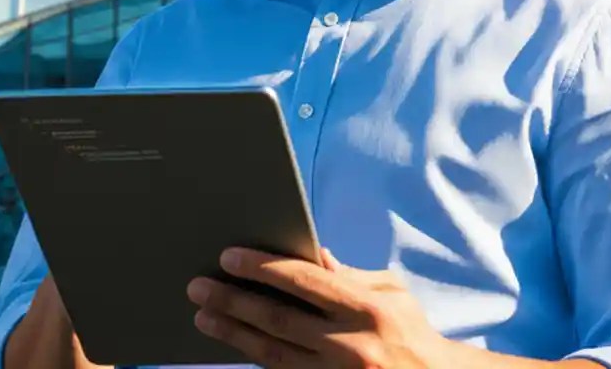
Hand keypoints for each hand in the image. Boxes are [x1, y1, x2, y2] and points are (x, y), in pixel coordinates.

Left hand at [186, 247, 448, 368]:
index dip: (261, 267)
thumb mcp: (392, 293)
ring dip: (233, 333)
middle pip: (278, 319)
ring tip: (203, 316)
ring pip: (272, 352)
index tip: (228, 257)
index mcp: (366, 309)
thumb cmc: (411, 331)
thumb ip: (348, 274)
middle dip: (233, 300)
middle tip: (199, 286)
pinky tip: (233, 343)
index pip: (303, 281)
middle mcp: (350, 344)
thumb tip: (308, 253)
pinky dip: (255, 358)